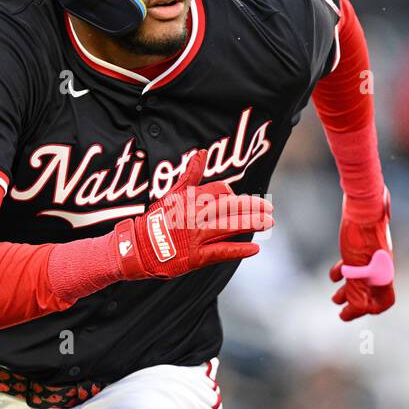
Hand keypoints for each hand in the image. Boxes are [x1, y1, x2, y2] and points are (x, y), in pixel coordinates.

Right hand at [113, 148, 273, 279]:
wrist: (138, 248)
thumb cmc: (157, 221)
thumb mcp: (172, 193)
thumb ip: (190, 173)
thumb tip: (201, 151)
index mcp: (190, 199)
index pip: (219, 191)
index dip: (233, 194)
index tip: (239, 199)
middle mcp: (194, 216)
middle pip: (229, 207)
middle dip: (252, 206)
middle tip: (270, 207)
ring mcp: (195, 236)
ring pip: (228, 227)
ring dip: (251, 223)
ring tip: (269, 222)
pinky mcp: (195, 257)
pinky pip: (221, 251)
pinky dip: (238, 250)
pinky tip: (255, 248)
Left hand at [329, 186, 394, 320]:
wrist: (363, 204)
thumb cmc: (360, 235)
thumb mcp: (355, 266)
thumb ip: (357, 288)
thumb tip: (357, 309)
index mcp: (382, 274)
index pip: (384, 301)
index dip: (370, 310)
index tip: (353, 313)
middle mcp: (380, 267)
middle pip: (370, 293)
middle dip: (354, 303)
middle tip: (340, 310)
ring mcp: (372, 257)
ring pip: (361, 279)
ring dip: (348, 290)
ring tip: (334, 298)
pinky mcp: (363, 247)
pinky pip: (355, 266)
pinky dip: (344, 273)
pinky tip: (333, 275)